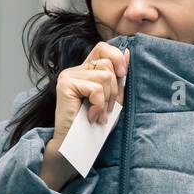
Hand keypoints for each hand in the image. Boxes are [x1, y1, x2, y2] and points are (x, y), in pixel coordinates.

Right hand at [39, 42, 129, 190]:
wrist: (77, 144)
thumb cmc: (95, 123)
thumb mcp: (113, 98)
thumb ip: (119, 78)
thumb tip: (128, 52)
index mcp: (87, 70)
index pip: (103, 48)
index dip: (117, 57)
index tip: (123, 75)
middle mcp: (76, 70)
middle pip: (107, 64)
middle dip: (114, 89)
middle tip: (107, 108)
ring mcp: (69, 76)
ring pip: (104, 76)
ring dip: (107, 99)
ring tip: (99, 114)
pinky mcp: (65, 85)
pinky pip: (95, 89)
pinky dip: (99, 105)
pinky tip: (92, 116)